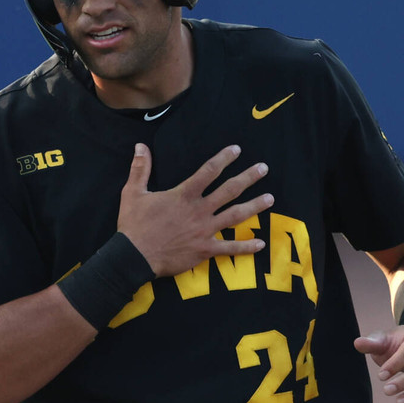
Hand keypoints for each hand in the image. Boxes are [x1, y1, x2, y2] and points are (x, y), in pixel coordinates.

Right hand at [116, 143, 271, 277]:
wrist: (134, 256)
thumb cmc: (133, 225)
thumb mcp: (133, 193)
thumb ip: (140, 168)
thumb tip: (140, 146)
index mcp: (184, 195)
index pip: (208, 171)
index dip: (224, 158)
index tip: (237, 150)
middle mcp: (199, 210)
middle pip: (229, 190)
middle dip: (248, 178)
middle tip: (264, 169)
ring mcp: (204, 231)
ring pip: (235, 216)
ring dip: (254, 206)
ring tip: (270, 199)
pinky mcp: (204, 250)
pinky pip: (229, 248)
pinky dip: (245, 246)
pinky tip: (260, 243)